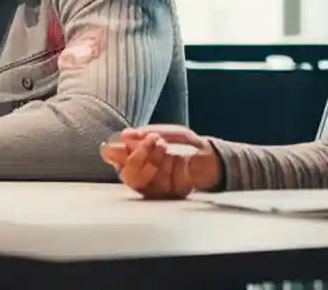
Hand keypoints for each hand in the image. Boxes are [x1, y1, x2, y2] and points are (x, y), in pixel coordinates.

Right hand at [100, 125, 221, 198]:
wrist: (213, 158)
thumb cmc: (189, 145)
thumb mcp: (170, 133)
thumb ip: (146, 133)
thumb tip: (124, 136)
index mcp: (139, 157)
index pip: (116, 159)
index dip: (113, 153)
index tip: (121, 141)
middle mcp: (144, 173)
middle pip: (125, 173)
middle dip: (135, 155)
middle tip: (152, 139)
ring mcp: (154, 185)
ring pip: (136, 180)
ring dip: (148, 160)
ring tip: (162, 144)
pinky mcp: (166, 194)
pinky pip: (153, 186)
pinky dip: (159, 169)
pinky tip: (169, 157)